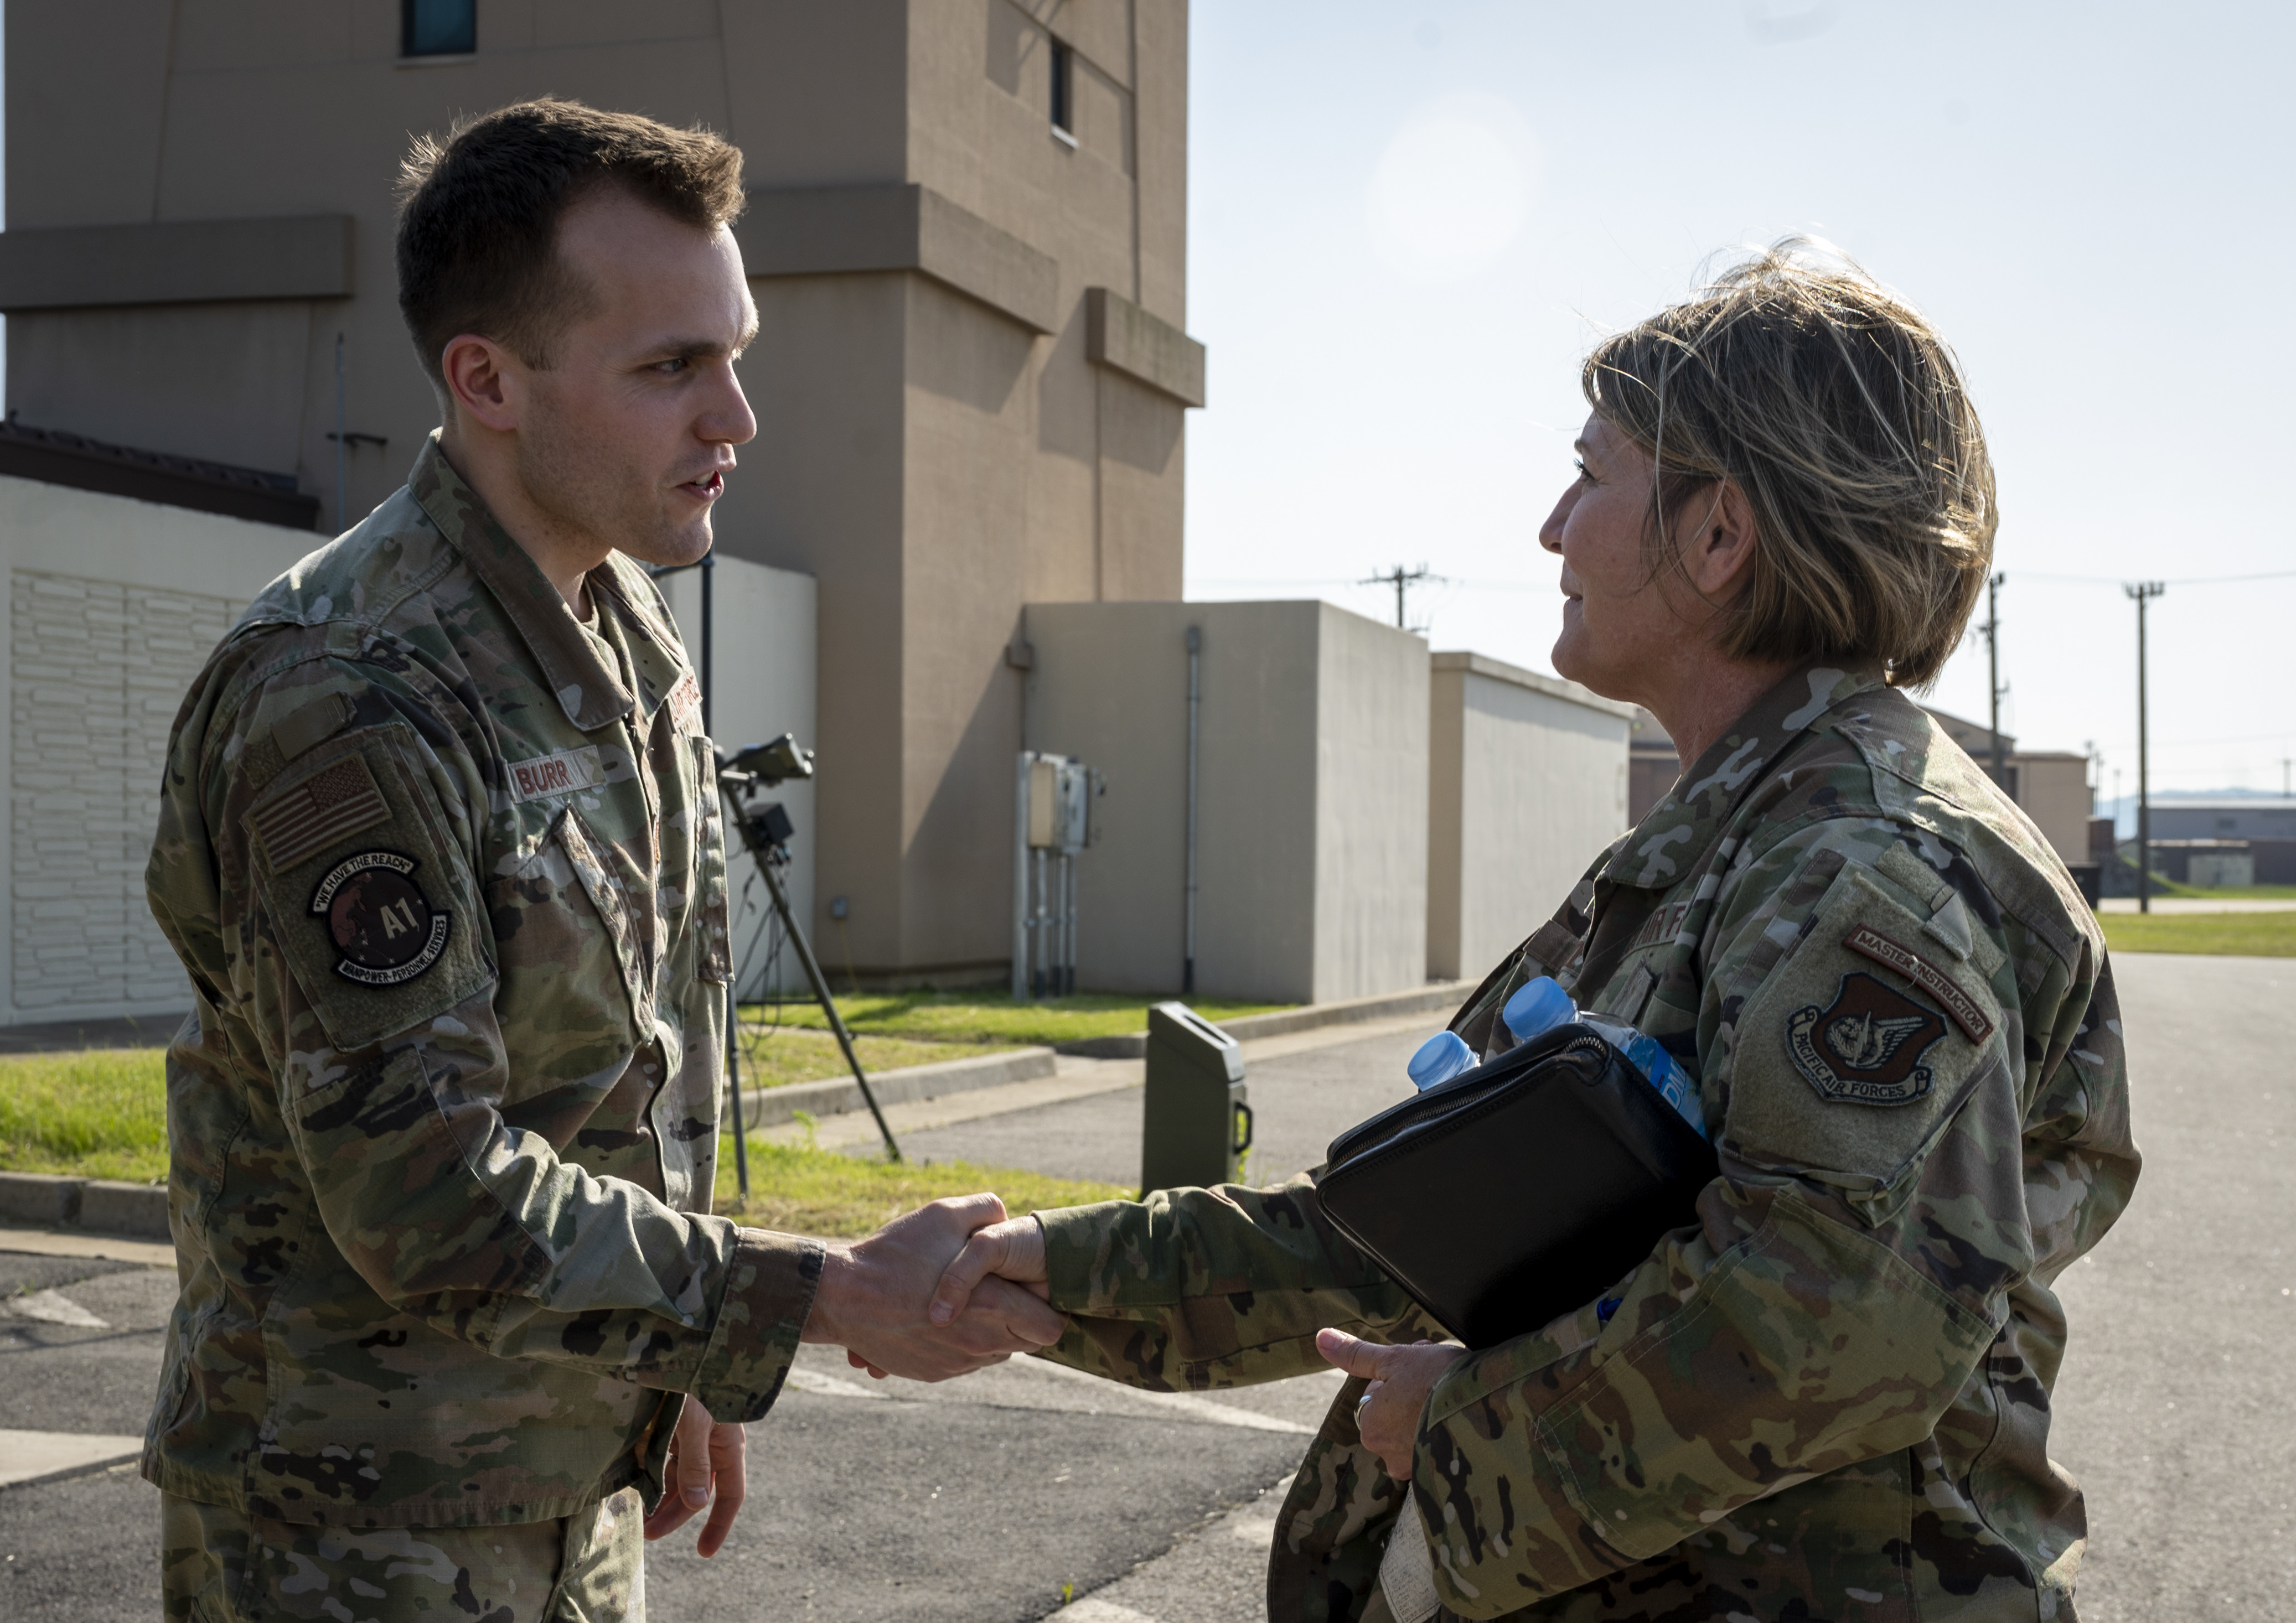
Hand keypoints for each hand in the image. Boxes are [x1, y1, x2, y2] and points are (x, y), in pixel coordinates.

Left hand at [641, 1395, 744, 1555]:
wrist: (673, 1342)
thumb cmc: (691, 1379)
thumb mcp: (694, 1421)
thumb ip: (696, 1462)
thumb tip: (698, 1503)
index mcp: (728, 1443)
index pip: (730, 1494)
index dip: (719, 1524)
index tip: (703, 1553)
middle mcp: (711, 1442)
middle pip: (698, 1490)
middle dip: (675, 1514)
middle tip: (646, 1532)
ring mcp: (690, 1433)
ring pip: (677, 1476)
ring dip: (660, 1497)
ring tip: (636, 1513)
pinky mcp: (670, 1424)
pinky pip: (661, 1457)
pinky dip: (650, 1474)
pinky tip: (633, 1482)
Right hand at [802, 1194, 1064, 1380]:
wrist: (843, 1296)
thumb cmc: (896, 1253)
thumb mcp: (944, 1213)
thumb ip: (986, 1209)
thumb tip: (1006, 1216)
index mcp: (994, 1306)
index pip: (1051, 1327)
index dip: (1047, 1307)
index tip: (1029, 1289)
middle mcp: (981, 1343)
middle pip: (1028, 1342)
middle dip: (1020, 1319)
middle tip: (996, 1292)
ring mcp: (958, 1364)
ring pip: (996, 1353)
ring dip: (989, 1331)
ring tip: (962, 1302)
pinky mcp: (935, 1373)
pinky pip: (964, 1362)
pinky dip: (959, 1343)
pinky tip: (935, 1317)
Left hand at [1316, 1330, 1465, 1481]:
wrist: (1488, 1409)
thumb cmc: (1437, 1381)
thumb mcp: (1395, 1358)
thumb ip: (1357, 1354)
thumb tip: (1322, 1339)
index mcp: (1370, 1426)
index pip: (1376, 1396)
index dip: (1398, 1377)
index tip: (1419, 1367)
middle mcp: (1388, 1454)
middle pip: (1396, 1414)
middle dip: (1413, 1392)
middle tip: (1438, 1374)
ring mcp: (1418, 1468)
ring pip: (1417, 1430)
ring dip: (1430, 1411)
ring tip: (1453, 1392)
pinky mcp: (1444, 1473)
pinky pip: (1438, 1446)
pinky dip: (1446, 1431)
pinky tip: (1461, 1414)